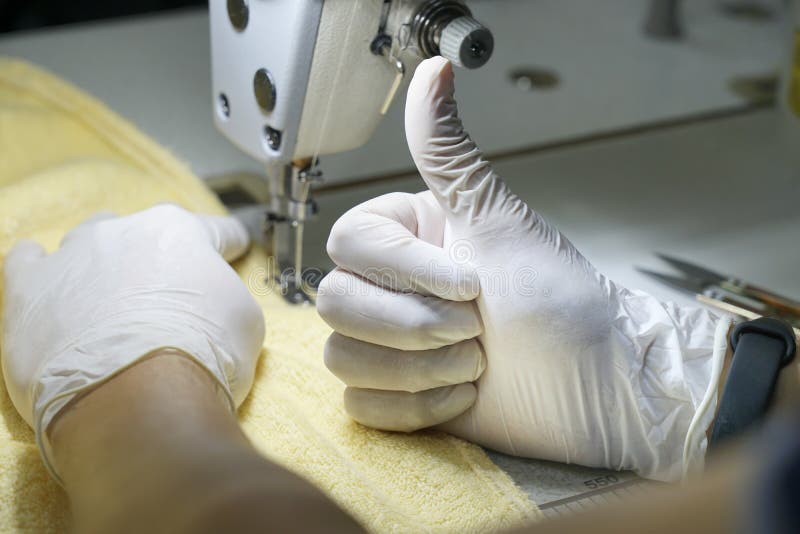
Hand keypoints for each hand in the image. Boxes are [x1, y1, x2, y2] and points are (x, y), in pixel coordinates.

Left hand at [2, 205, 263, 463]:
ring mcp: (71, 257)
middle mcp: (124, 231)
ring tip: (107, 299)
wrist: (138, 400)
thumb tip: (215, 302)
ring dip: (101, 265)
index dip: (229, 244)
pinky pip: (26, 261)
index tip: (232, 249)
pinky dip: (39, 268)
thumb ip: (227, 296)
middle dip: (155, 258)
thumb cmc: (201, 359)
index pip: (215, 231)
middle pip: (142, 232)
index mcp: (181, 232)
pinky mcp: (28, 290)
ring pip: (87, 242)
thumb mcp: (246, 322)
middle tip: (165, 297)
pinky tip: (49, 282)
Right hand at [316, 57, 730, 480]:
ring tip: (476, 363)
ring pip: (342, 356)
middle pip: (335, 302)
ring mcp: (390, 343)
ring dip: (420, 370)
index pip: (349, 244)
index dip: (405, 274)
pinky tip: (463, 395)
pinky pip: (361, 405)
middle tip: (478, 330)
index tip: (472, 285)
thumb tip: (435, 69)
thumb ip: (449, 153)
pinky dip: (416, 408)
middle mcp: (393, 287)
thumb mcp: (499, 221)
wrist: (597, 385)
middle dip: (417, 327)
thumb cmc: (560, 301)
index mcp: (409, 238)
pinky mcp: (396, 394)